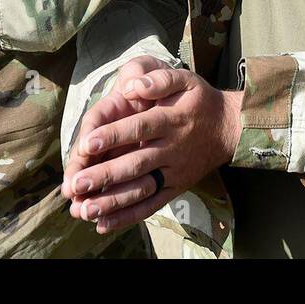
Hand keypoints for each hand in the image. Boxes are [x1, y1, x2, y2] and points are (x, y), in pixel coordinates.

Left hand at [65, 67, 243, 233]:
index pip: (139, 128)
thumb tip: (131, 86)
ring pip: (141, 189)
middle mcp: (172, 149)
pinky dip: (128, 216)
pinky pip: (151, 205)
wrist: (229, 129)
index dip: (114, 136)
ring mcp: (174, 172)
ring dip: (112, 201)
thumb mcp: (186, 80)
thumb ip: (160, 79)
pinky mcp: (175, 188)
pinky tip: (103, 224)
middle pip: (136, 163)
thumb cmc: (200, 102)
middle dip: (104, 175)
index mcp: (172, 120)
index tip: (87, 144)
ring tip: (84, 209)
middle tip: (76, 184)